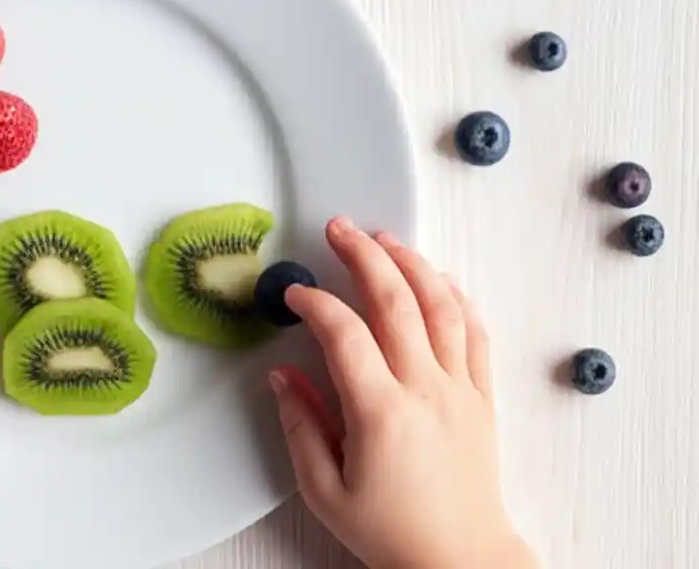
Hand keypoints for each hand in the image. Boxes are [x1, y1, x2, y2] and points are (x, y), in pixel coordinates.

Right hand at [271, 218, 535, 568]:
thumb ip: (300, 425)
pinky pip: (475, 333)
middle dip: (364, 255)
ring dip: (412, 263)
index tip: (294, 293)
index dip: (315, 303)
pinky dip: (456, 297)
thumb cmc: (392, 534)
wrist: (460, 560)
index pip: (345, 335)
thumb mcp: (325, 491)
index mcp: (381, 414)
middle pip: (397, 301)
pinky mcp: (481, 397)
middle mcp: (426, 391)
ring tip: (386, 238)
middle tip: (340, 229)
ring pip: (442, 306)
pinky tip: (438, 278)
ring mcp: (460, 390)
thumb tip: (283, 376)